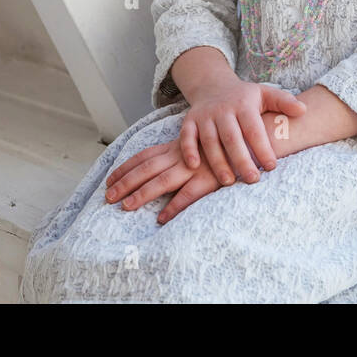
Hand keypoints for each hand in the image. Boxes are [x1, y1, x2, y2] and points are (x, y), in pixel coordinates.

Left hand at [103, 139, 226, 223]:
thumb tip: (155, 168)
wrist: (249, 137)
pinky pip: (188, 195)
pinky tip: (161, 219)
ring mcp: (194, 167)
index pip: (144, 156)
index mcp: (176, 147)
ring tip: (126, 207)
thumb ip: (177, 153)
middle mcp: (181, 156)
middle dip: (125, 182)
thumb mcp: (196, 144)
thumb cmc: (220, 144)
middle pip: (146, 169)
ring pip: (162, 181)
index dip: (125, 168)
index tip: (109, 180)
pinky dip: (174, 207)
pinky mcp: (209, 179)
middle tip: (108, 197)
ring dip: (142, 194)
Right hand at [179, 80, 305, 185]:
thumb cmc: (245, 97)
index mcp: (243, 104)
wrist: (214, 86)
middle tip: (253, 180)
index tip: (272, 166)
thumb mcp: (265, 94)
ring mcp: (205, 116)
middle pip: (232, 138)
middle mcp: (223, 109)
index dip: (262, 148)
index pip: (254, 129)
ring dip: (218, 162)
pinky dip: (189, 150)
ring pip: (210, 141)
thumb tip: (303, 110)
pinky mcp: (189, 121)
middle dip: (242, 160)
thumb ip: (284, 102)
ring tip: (228, 181)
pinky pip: (186, 136)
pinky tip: (195, 167)